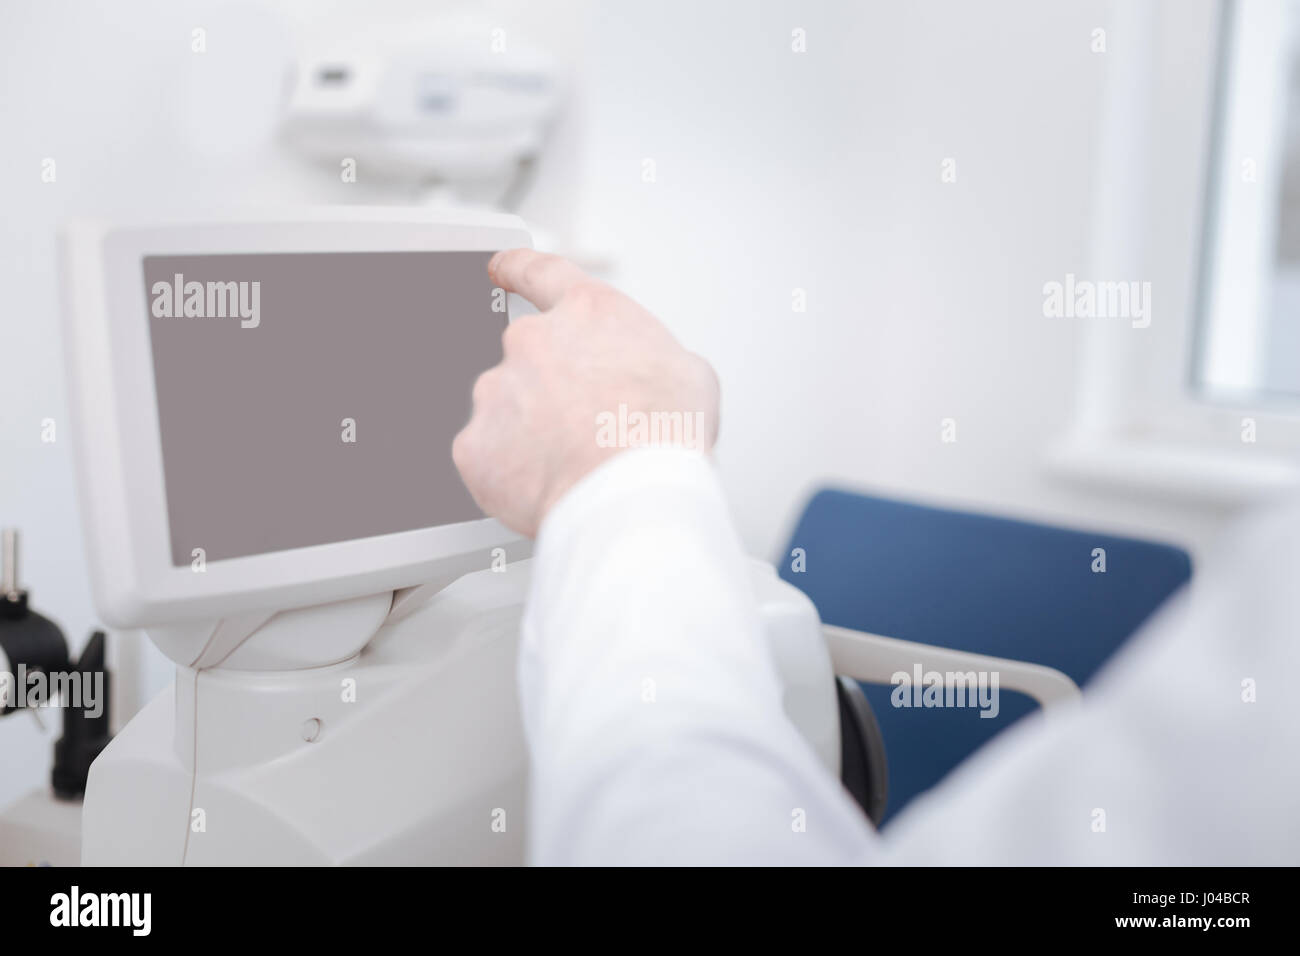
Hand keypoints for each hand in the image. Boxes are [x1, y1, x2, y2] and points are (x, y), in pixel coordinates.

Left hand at [452, 249, 719, 536]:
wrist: (632, 494)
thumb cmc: (665, 436)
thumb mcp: (688, 374)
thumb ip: (649, 359)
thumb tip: (647, 378)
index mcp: (587, 314)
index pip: (540, 273)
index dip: (517, 268)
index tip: (500, 269)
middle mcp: (533, 341)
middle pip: (529, 359)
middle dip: (551, 391)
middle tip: (584, 428)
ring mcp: (497, 391)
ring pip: (506, 410)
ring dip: (531, 433)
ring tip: (572, 465)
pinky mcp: (476, 443)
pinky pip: (488, 456)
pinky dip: (512, 472)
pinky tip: (546, 485)